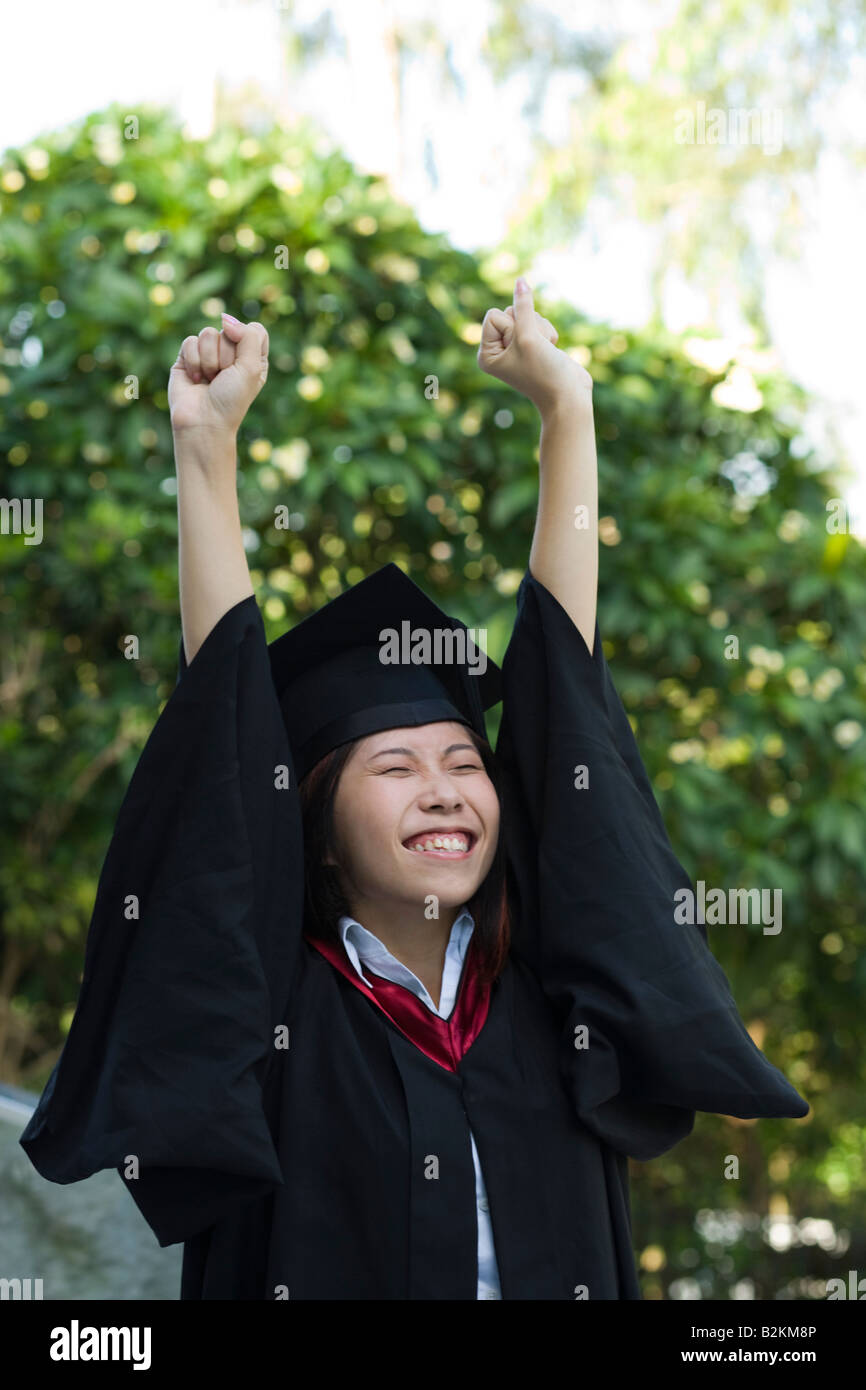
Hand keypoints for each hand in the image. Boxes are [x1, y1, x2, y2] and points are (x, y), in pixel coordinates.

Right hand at [168, 315, 268, 434]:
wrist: (203, 422)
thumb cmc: (231, 400)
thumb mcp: (251, 368)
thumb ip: (248, 336)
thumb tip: (226, 318)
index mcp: (253, 357)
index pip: (254, 329)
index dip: (247, 340)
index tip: (243, 362)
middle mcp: (231, 354)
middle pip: (229, 329)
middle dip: (226, 356)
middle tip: (224, 378)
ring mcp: (208, 354)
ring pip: (208, 333)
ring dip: (209, 360)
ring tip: (209, 380)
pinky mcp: (187, 357)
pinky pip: (190, 341)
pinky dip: (194, 362)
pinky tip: (195, 379)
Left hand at [477, 279, 591, 414]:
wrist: (569, 396)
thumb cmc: (544, 371)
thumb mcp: (529, 335)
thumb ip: (524, 305)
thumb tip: (520, 280)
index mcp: (486, 354)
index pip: (493, 315)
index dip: (512, 327)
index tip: (521, 350)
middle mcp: (498, 350)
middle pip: (509, 312)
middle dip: (528, 327)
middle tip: (534, 351)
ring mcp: (516, 347)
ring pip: (527, 315)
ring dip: (540, 330)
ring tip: (544, 352)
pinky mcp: (533, 345)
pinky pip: (539, 322)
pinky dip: (548, 334)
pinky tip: (551, 351)